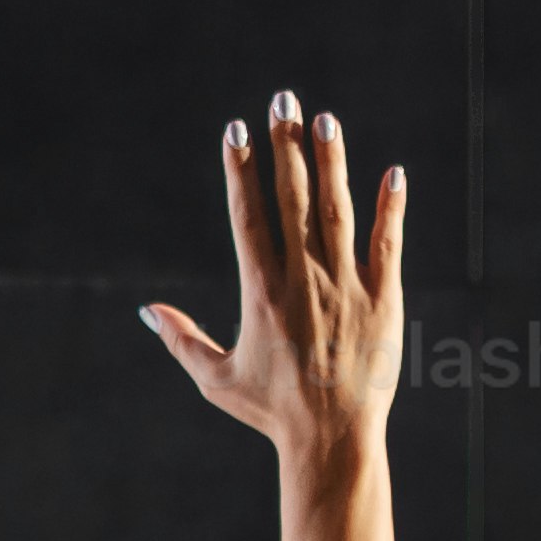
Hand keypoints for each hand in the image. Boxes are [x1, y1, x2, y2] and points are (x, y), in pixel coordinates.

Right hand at [141, 89, 404, 461]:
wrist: (332, 440)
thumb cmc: (271, 412)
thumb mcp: (216, 379)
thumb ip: (182, 339)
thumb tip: (146, 311)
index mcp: (262, 293)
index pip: (248, 216)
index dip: (241, 169)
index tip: (236, 129)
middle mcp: (303, 281)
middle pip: (293, 199)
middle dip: (286, 145)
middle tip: (283, 99)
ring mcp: (345, 287)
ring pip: (337, 211)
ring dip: (332, 162)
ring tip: (326, 119)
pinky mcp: (382, 300)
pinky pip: (387, 244)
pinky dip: (390, 208)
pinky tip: (393, 173)